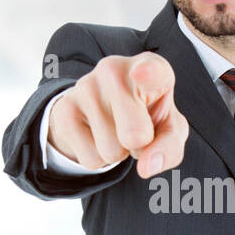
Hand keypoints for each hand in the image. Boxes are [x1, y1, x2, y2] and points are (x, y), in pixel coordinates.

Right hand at [47, 51, 188, 177]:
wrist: (104, 107)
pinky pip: (90, 160)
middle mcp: (115, 70)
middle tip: (136, 129)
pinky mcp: (64, 109)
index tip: (142, 73)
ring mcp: (86, 87)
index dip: (148, 73)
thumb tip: (146, 167)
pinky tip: (97, 135)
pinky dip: (99, 159)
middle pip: (135, 136)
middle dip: (139, 146)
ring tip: (115, 129)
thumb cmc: (146, 114)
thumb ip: (169, 147)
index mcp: (151, 68)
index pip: (152, 70)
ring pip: (111, 152)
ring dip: (118, 153)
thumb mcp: (169, 129)